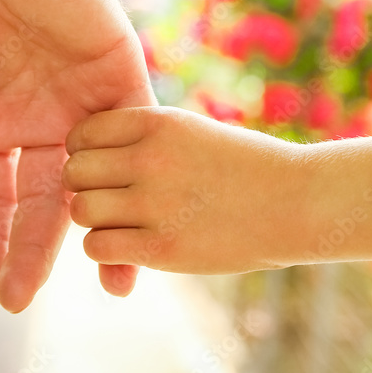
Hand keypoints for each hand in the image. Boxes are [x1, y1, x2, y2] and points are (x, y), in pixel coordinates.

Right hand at [0, 0, 154, 311]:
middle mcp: (39, 121)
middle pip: (42, 201)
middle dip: (31, 252)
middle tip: (20, 301)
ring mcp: (81, 100)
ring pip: (94, 178)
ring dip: (94, 228)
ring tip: (98, 279)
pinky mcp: (119, 73)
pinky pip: (134, 135)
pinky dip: (136, 176)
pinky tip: (134, 213)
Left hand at [63, 107, 309, 273]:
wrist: (296, 202)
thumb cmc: (241, 166)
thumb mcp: (191, 131)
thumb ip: (142, 137)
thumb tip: (85, 151)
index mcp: (158, 123)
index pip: (83, 133)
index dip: (84, 152)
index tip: (101, 166)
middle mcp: (152, 158)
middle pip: (75, 172)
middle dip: (84, 186)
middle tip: (106, 197)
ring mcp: (156, 203)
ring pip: (81, 210)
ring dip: (93, 220)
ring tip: (119, 221)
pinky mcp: (163, 247)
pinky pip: (98, 246)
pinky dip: (104, 249)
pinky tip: (128, 245)